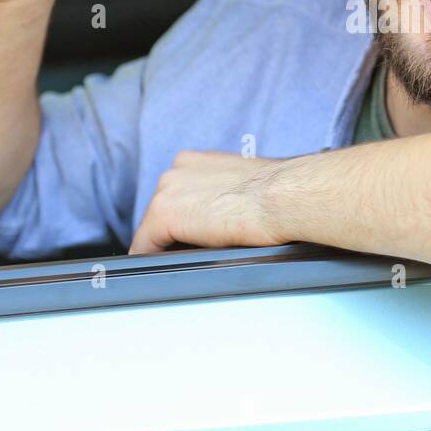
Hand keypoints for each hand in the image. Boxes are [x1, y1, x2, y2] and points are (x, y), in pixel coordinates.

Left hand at [129, 151, 287, 254]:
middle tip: (194, 255)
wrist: (285, 197)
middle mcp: (177, 169)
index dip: (185, 222)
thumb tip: (226, 216)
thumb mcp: (245, 188)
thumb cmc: (279, 195)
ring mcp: (167, 189)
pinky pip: (145, 246)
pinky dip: (155, 260)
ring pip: (154, 229)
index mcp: (197, 161)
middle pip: (163, 213)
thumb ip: (225, 195)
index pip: (178, 197)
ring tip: (188, 263)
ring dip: (167, 247)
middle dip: (174, 234)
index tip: (193, 239)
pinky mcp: (163, 213)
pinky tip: (170, 269)